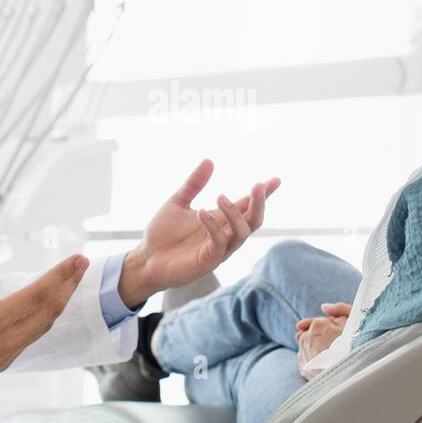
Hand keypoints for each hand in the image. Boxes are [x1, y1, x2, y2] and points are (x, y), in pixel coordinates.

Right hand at [0, 233, 88, 412]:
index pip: (37, 294)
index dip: (60, 275)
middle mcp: (5, 340)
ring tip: (71, 282)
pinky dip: (45, 319)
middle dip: (69, 284)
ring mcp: (6, 353)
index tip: (77, 258)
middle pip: (49, 309)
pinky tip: (47, 308)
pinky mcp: (3, 362)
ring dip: (60, 302)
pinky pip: (32, 337)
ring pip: (44, 325)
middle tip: (83, 263)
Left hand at [117, 158, 280, 308]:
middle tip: (258, 185)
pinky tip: (201, 212)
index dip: (264, 194)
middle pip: (254, 220)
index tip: (276, 179)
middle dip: (259, 203)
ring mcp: (219, 250)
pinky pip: (218, 243)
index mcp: (220, 220)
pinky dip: (213, 226)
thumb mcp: (177, 202)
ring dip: (235, 213)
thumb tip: (209, 161)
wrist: (145, 259)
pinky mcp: (208, 261)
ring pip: (242, 232)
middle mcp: (225, 235)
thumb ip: (193, 184)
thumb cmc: (162, 234)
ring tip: (220, 196)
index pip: (247, 205)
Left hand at [295, 303, 350, 378]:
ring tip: (330, 356)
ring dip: (314, 348)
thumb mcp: (353, 321)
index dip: (325, 327)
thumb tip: (324, 307)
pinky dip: (313, 360)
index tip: (333, 333)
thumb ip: (338, 309)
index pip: (317, 321)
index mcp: (317, 325)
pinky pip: (306, 359)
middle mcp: (305, 337)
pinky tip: (324, 364)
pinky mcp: (303, 367)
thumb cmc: (355, 346)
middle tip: (332, 345)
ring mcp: (303, 353)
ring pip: (306, 346)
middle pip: (310, 333)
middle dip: (318, 337)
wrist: (350, 373)